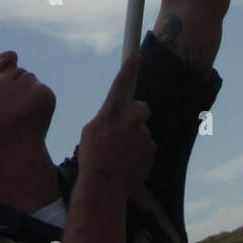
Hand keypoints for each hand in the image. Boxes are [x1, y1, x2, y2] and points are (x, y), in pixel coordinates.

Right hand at [78, 52, 155, 195]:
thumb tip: (115, 116)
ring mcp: (142, 135)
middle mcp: (129, 120)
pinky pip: (147, 146)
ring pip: (142, 130)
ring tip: (121, 155)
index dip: (128, 68)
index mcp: (110, 113)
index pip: (120, 84)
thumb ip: (105, 118)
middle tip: (125, 130)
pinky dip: (140, 153)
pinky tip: (128, 163)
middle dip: (136, 115)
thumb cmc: (92, 159)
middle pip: (141, 108)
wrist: (104, 186)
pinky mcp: (151, 149)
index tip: (136, 55)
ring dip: (135, 138)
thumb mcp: (90, 132)